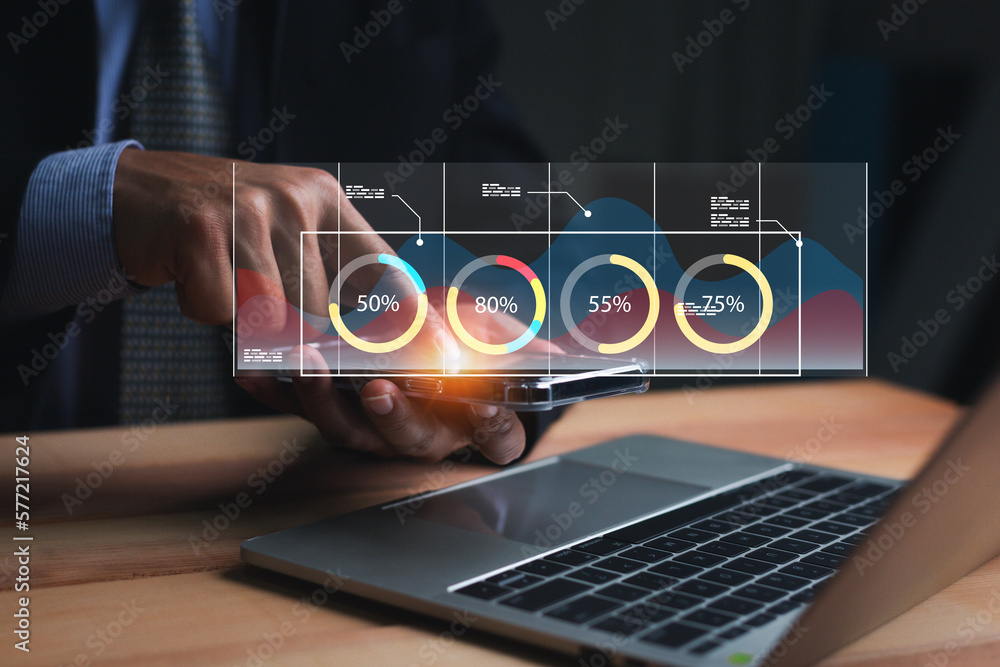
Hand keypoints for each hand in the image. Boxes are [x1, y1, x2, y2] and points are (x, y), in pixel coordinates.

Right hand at [113, 149, 519, 460]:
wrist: (139, 193)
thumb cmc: (224, 225)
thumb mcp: (287, 229)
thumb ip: (330, 271)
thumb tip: (386, 334)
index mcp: (325, 199)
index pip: (381, 267)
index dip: (405, 318)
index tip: (431, 356)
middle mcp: (294, 197)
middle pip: (317, 310)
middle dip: (291, 330)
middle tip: (263, 312)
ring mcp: (246, 208)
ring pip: (270, 316)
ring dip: (244, 320)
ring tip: (225, 283)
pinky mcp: (200, 230)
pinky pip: (220, 312)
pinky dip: (202, 309)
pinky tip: (193, 276)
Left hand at [236, 345, 526, 463]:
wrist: (431, 331)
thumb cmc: (472, 335)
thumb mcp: (497, 329)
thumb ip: (511, 340)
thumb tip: (549, 349)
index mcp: (477, 420)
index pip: (497, 436)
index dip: (492, 426)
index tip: (485, 406)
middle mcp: (427, 434)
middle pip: (412, 438)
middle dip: (394, 415)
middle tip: (378, 388)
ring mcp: (376, 429)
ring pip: (352, 431)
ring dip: (328, 402)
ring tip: (312, 368)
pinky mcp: (334, 413)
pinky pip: (305, 411)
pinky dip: (279, 393)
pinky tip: (259, 371)